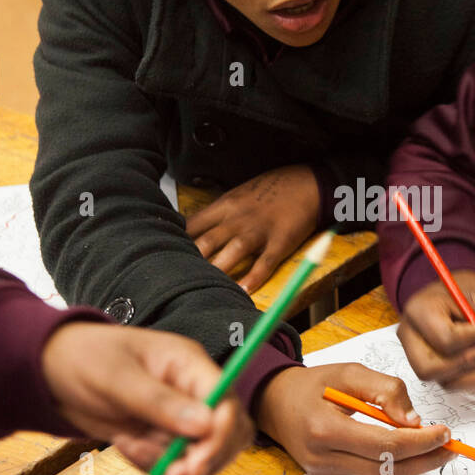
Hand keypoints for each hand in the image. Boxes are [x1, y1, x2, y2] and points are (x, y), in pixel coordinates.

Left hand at [41, 322, 252, 474]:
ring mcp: (179, 416)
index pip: (226, 402)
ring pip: (200, 454)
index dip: (220, 436)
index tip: (195, 464)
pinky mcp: (162, 436)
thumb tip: (207, 425)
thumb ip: (161, 402)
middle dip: (204, 460)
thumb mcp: (117, 378)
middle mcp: (193, 391)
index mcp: (190, 365)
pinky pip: (172, 462)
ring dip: (171, 463)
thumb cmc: (84, 358)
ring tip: (130, 446)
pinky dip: (151, 463)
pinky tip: (124, 443)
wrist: (52, 372)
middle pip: (227, 434)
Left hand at [186, 165, 320, 292]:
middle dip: (191, 262)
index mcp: (225, 206)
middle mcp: (238, 219)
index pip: (192, 226)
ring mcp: (259, 230)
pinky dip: (254, 278)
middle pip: (206, 242)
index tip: (166, 258)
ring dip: (218, 272)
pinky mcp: (280, 242)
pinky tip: (243, 291)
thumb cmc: (271, 189)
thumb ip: (218, 213)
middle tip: (178, 280)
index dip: (176, 243)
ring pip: (232, 253)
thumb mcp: (238, 194)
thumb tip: (193, 230)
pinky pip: (265, 263)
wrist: (308, 183)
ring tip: (205, 290)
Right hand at [255, 363, 452, 474]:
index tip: (444, 431)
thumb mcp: (349, 373)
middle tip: (449, 444)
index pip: (386, 446)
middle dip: (427, 458)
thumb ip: (384, 390)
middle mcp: (324, 461)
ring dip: (417, 472)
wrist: (277, 405)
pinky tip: (410, 462)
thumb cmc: (315, 386)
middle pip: (390, 470)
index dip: (422, 441)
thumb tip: (415, 420)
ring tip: (434, 451)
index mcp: (325, 430)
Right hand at [398, 271, 474, 389]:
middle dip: (467, 364)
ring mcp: (416, 356)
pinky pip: (450, 384)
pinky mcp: (430, 368)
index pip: (443, 336)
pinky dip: (473, 379)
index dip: (473, 339)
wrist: (456, 295)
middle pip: (431, 367)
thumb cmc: (468, 293)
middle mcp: (410, 336)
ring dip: (474, 375)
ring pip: (442, 380)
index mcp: (419, 309)